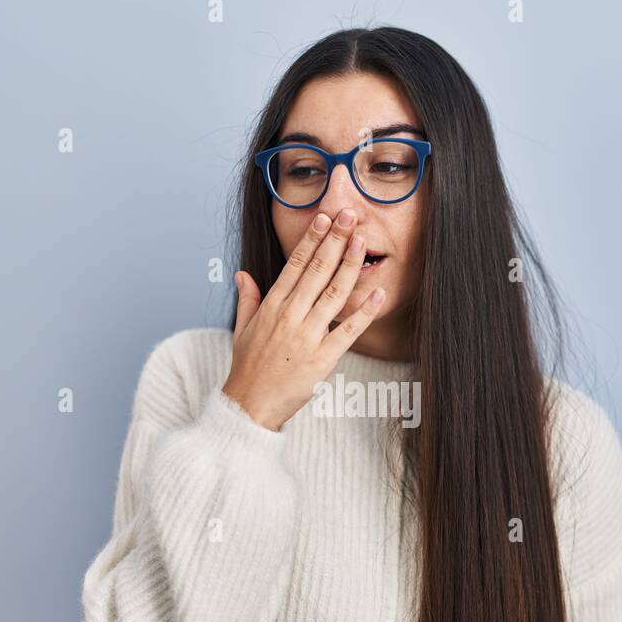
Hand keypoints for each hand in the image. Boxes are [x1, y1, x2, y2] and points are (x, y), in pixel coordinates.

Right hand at [222, 208, 386, 431]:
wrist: (250, 405)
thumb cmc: (248, 368)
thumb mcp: (242, 329)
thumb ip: (247, 299)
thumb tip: (242, 274)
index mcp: (272, 306)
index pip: (295, 265)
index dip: (312, 239)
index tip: (325, 218)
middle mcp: (290, 316)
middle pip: (317, 271)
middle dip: (335, 241)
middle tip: (350, 215)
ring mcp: (307, 336)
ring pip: (334, 294)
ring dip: (350, 265)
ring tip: (363, 241)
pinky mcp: (323, 358)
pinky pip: (348, 331)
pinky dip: (364, 312)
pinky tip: (378, 293)